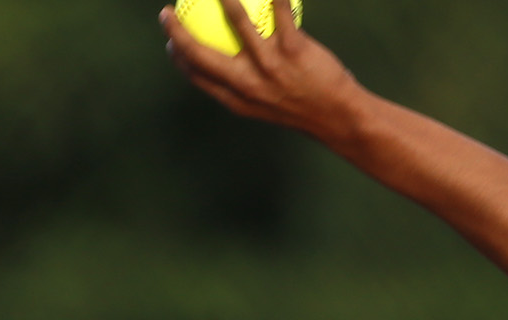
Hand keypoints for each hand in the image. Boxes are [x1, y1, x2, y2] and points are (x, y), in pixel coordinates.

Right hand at [159, 2, 365, 143]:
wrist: (341, 118)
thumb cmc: (303, 107)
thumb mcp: (268, 105)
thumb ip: (246, 86)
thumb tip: (228, 65)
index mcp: (237, 99)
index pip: (197, 75)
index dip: (177, 56)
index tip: (170, 42)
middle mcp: (248, 84)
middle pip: (200, 53)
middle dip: (177, 31)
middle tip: (166, 13)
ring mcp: (271, 67)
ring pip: (239, 22)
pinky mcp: (295, 51)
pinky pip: (281, 13)